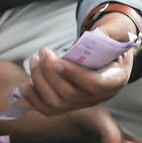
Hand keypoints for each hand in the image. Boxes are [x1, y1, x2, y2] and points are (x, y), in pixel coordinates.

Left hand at [14, 11, 141, 116]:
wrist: (109, 60)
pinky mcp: (67, 106)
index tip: (57, 61)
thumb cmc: (112, 45)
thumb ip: (108, 33)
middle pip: (70, 94)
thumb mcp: (117, 35)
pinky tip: (24, 85)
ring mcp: (81, 104)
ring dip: (40, 81)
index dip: (74, 75)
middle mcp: (98, 97)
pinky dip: (33, 99)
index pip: (95, 84)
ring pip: (56, 102)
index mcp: (114, 80)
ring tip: (34, 60)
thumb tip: (83, 40)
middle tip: (43, 52)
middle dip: (50, 73)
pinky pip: (48, 110)